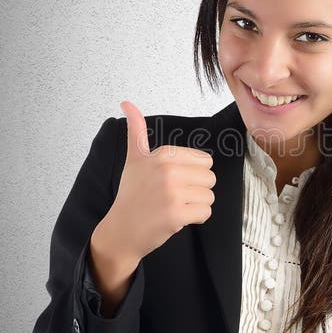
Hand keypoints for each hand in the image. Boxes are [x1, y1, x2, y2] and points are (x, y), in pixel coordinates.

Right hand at [91, 100, 215, 285]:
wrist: (121, 229)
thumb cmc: (131, 195)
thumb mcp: (134, 159)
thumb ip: (136, 131)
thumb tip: (127, 102)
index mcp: (163, 155)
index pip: (204, 160)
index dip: (192, 174)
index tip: (171, 181)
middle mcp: (168, 171)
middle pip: (210, 178)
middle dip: (196, 190)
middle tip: (174, 196)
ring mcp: (172, 193)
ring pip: (209, 196)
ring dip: (196, 205)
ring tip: (174, 206)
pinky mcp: (176, 215)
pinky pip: (205, 213)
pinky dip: (195, 218)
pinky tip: (177, 218)